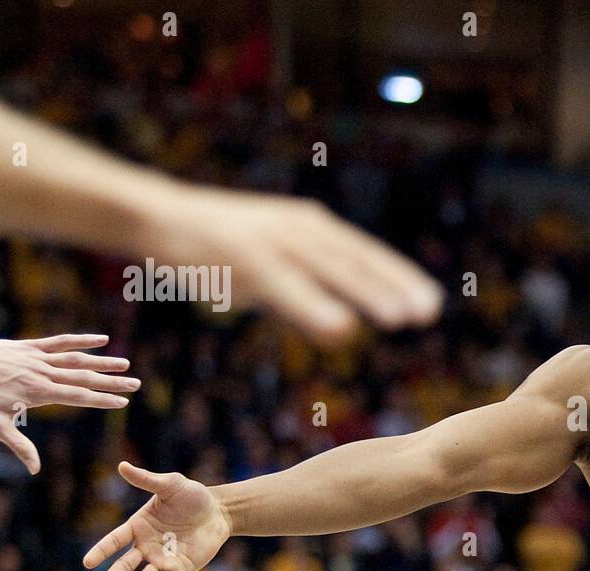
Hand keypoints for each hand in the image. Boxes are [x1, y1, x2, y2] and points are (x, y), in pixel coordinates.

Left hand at [0, 334, 137, 473]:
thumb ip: (19, 446)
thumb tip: (35, 470)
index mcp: (39, 393)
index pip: (78, 397)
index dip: (102, 400)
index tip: (123, 402)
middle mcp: (44, 374)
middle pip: (84, 378)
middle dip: (111, 382)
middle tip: (135, 384)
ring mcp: (39, 358)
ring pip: (77, 359)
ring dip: (103, 362)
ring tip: (125, 364)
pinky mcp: (32, 346)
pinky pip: (61, 341)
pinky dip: (82, 340)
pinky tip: (102, 340)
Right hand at [83, 462, 231, 570]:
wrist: (219, 511)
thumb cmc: (192, 496)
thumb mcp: (171, 485)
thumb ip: (147, 480)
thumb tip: (122, 466)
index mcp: (138, 527)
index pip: (114, 540)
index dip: (102, 551)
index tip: (87, 563)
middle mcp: (145, 546)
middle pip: (124, 566)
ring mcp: (162, 560)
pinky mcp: (180, 569)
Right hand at [140, 184, 443, 341]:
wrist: (157, 217)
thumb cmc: (217, 250)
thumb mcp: (270, 277)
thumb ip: (306, 303)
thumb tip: (343, 332)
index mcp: (309, 229)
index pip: (365, 254)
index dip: (399, 277)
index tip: (432, 303)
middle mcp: (298, 229)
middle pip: (357, 259)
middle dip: (395, 286)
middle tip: (430, 314)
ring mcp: (273, 241)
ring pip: (331, 268)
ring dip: (368, 293)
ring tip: (401, 319)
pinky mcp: (244, 258)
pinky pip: (288, 286)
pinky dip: (316, 306)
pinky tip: (342, 328)